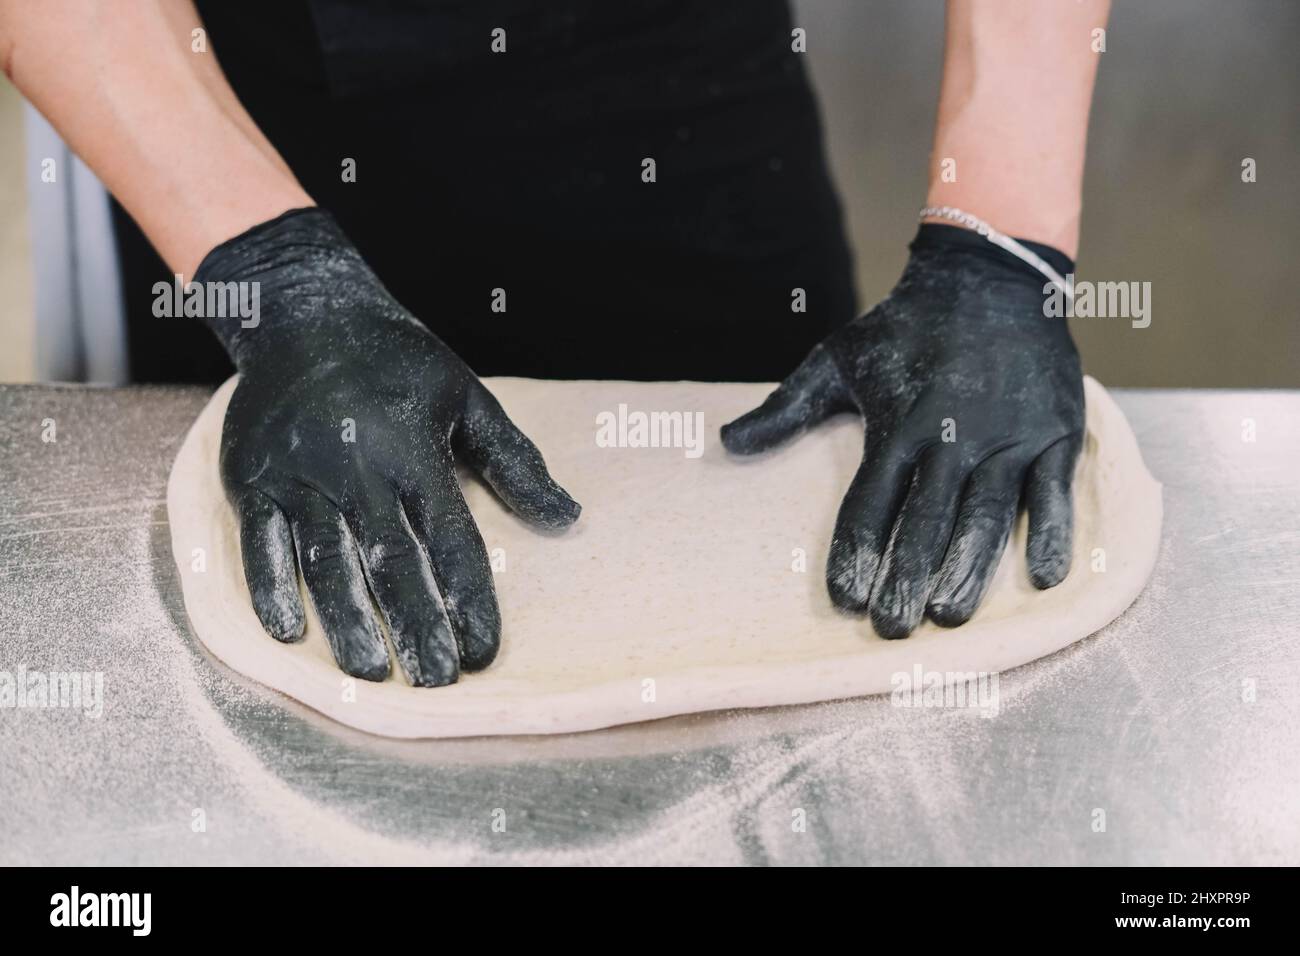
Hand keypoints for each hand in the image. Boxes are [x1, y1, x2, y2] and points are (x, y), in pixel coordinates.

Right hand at [194, 209, 580, 684]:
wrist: (302, 312)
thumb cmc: (396, 361)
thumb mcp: (466, 397)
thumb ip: (515, 462)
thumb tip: (571, 517)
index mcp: (412, 449)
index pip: (450, 540)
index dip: (469, 600)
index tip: (483, 652)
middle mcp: (354, 465)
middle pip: (389, 561)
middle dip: (414, 626)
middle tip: (435, 682)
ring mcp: (297, 473)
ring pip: (324, 561)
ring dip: (347, 621)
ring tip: (370, 674)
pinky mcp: (250, 477)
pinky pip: (259, 543)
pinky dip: (270, 589)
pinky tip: (290, 634)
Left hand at [721, 224, 1083, 638]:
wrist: (991, 276)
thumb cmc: (905, 327)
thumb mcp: (836, 358)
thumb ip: (785, 408)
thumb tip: (726, 444)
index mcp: (897, 425)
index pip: (870, 503)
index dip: (856, 553)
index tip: (845, 600)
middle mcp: (951, 437)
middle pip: (927, 520)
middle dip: (908, 578)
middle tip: (894, 630)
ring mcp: (1008, 437)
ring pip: (988, 515)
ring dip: (970, 569)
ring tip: (950, 616)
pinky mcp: (1055, 432)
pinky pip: (1054, 492)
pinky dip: (1053, 533)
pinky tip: (1043, 578)